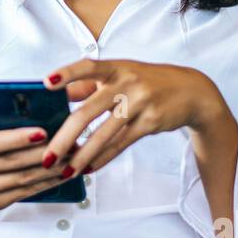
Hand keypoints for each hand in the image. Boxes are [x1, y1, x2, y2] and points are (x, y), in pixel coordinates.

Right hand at [0, 117, 78, 216]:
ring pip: (20, 180)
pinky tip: (60, 174)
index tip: (44, 132)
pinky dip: (45, 184)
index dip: (18, 138)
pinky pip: (23, 193)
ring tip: (71, 159)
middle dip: (42, 154)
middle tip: (68, 144)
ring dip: (49, 170)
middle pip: (10, 163)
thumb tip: (33, 109)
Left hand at [39, 58, 229, 178]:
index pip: (87, 67)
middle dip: (64, 137)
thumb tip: (58, 94)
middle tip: (47, 156)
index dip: (67, 73)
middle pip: (88, 111)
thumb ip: (89, 84)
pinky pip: (121, 144)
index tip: (46, 82)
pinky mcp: (150, 122)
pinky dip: (103, 158)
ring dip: (82, 156)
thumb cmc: (146, 82)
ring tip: (65, 171)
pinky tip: (89, 168)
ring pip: (104, 134)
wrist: (191, 91)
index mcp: (115, 67)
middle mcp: (126, 83)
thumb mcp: (120, 74)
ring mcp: (139, 103)